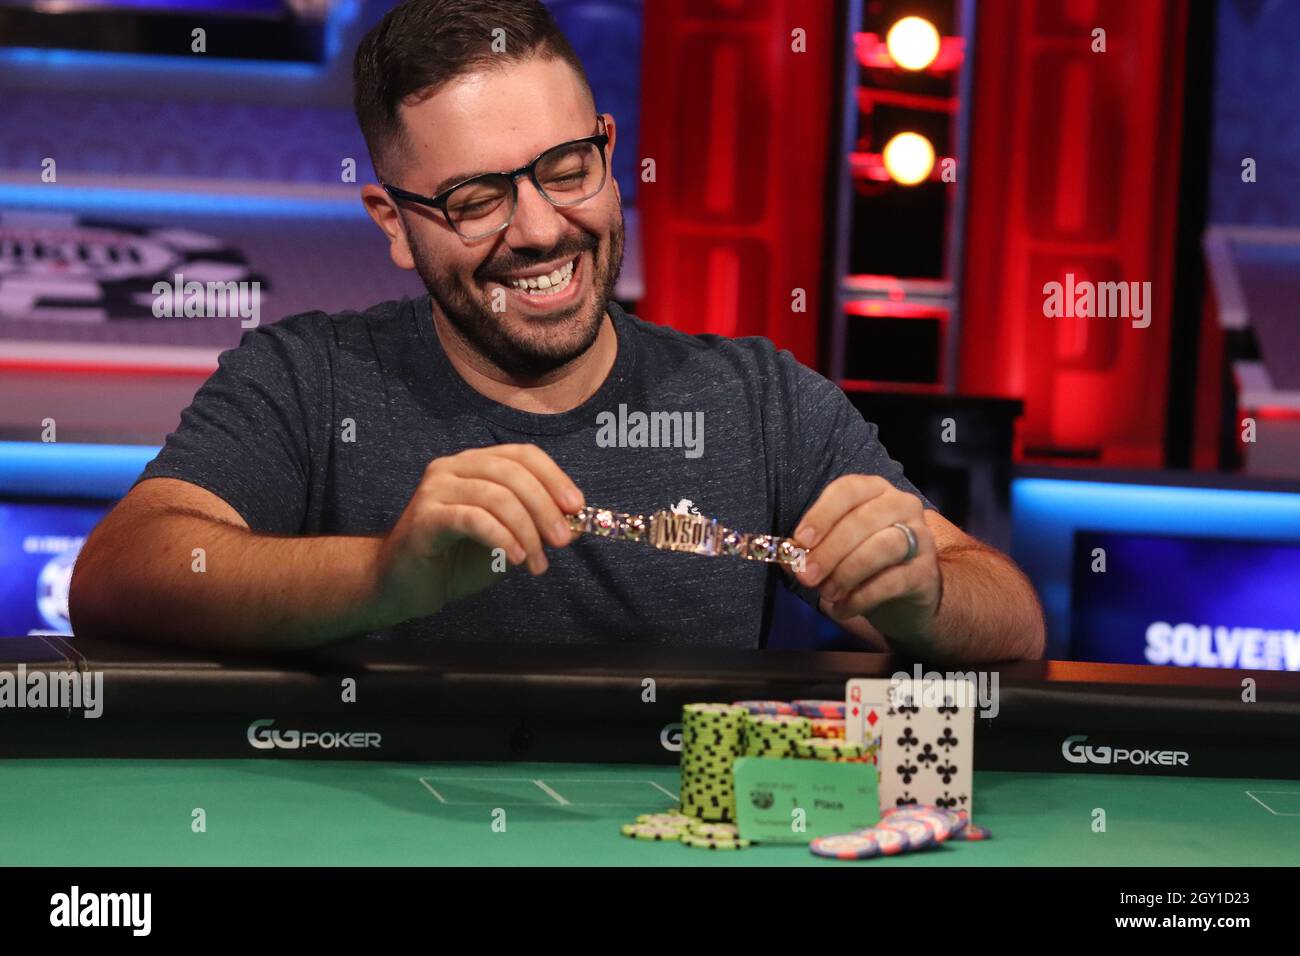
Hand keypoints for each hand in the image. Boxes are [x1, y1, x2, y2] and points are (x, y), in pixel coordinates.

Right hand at [374, 444, 583, 622]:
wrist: (403, 587)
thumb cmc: (456, 561)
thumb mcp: (507, 540)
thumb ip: (536, 526)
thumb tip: (577, 522)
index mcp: (475, 464)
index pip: (522, 455)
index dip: (554, 477)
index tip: (577, 507)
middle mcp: (453, 468)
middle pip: (512, 472)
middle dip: (545, 506)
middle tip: (563, 540)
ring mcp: (436, 489)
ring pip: (496, 496)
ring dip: (526, 530)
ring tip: (538, 563)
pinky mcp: (425, 517)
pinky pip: (474, 519)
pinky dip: (502, 538)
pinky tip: (515, 559)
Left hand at [793, 475, 940, 637]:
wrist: (905, 597)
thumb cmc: (863, 563)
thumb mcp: (836, 549)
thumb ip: (813, 548)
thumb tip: (788, 556)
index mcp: (874, 490)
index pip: (848, 490)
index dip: (822, 514)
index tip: (801, 540)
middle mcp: (901, 505)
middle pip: (863, 520)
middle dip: (829, 550)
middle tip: (806, 576)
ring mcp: (920, 537)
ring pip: (883, 546)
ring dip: (847, 572)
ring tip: (826, 593)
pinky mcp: (926, 572)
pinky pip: (893, 581)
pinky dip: (862, 597)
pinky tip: (842, 608)